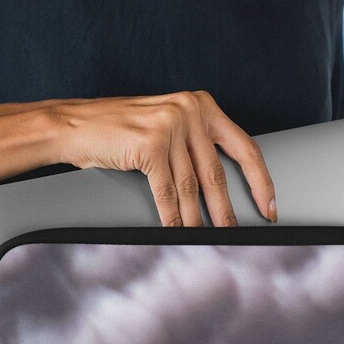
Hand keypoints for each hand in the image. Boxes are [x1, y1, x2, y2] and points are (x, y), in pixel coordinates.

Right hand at [49, 89, 276, 227]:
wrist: (74, 125)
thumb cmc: (119, 130)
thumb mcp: (166, 126)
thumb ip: (194, 145)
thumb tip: (221, 189)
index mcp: (201, 104)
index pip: (244, 146)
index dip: (260, 180)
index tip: (269, 205)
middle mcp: (189, 110)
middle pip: (217, 172)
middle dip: (227, 210)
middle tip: (237, 234)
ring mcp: (170, 125)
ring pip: (191, 186)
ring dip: (198, 220)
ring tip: (206, 239)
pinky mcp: (150, 144)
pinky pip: (166, 191)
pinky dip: (171, 217)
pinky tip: (177, 231)